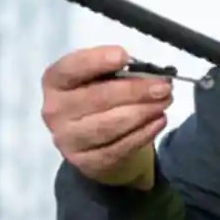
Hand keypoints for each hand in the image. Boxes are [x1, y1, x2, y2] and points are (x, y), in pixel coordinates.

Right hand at [41, 45, 171, 189]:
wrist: (93, 141)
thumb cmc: (99, 98)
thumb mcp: (100, 78)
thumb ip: (116, 71)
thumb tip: (149, 74)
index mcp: (55, 82)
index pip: (70, 68)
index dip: (96, 61)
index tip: (123, 56)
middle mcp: (55, 111)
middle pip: (97, 98)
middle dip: (135, 90)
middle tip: (163, 86)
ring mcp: (68, 140)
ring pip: (109, 125)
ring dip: (142, 112)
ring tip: (164, 102)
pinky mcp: (87, 162)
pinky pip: (119, 148)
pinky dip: (143, 133)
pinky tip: (158, 121)